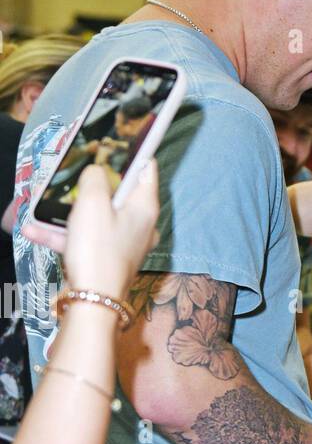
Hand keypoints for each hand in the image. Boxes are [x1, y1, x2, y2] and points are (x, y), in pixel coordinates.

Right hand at [21, 161, 159, 300]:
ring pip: (96, 217)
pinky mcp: (109, 258)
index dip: (132, 152)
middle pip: (117, 193)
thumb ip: (95, 178)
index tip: (114, 142)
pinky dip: (63, 235)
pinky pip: (86, 239)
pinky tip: (34, 230)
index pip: (146, 169)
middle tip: (70, 175)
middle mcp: (141, 224)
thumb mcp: (92, 203)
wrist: (93, 301)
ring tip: (40, 208)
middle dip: (90, 185)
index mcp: (144, 207)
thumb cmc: (98, 249)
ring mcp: (125, 243)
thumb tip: (97, 171)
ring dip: (66, 213)